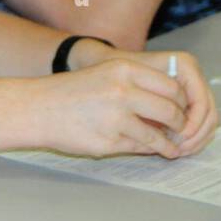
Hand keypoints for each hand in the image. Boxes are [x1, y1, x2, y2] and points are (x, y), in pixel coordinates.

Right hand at [36, 56, 217, 158]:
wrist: (37, 108)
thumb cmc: (72, 92)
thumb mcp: (106, 75)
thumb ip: (138, 86)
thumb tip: (175, 106)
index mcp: (124, 69)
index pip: (173, 87)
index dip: (183, 102)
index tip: (182, 109)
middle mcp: (122, 91)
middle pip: (172, 111)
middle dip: (181, 124)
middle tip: (180, 129)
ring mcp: (116, 118)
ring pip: (159, 134)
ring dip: (170, 143)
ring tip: (173, 146)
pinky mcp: (108, 141)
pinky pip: (140, 148)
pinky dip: (151, 150)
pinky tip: (155, 150)